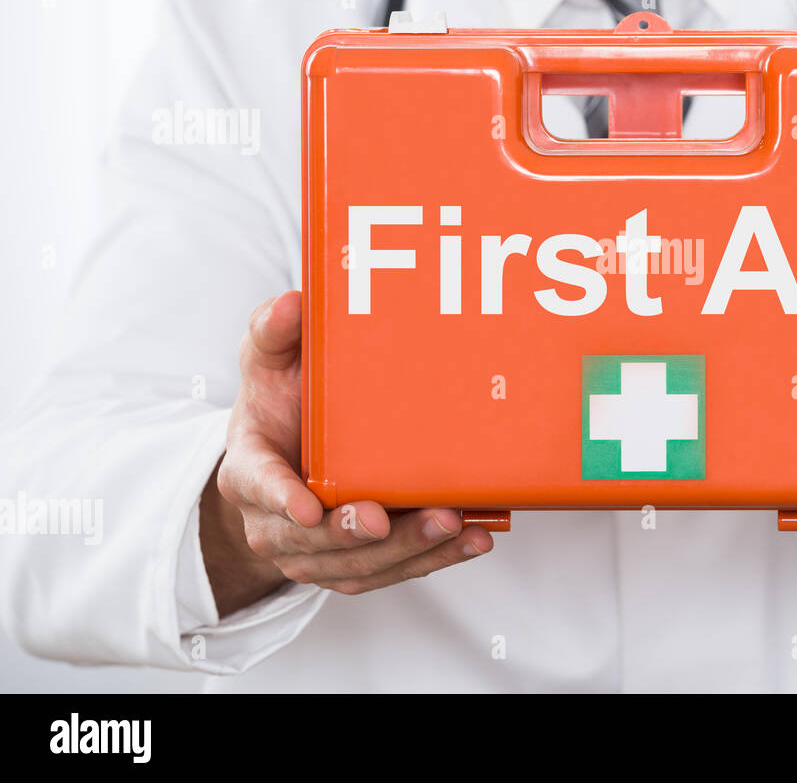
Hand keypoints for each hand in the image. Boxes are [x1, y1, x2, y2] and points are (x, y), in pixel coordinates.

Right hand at [199, 290, 492, 615]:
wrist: (285, 458)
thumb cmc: (280, 405)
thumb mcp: (267, 362)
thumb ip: (272, 332)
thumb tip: (291, 301)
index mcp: (249, 469)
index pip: (258, 486)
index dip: (279, 498)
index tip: (306, 507)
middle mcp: (276, 522)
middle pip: (312, 539)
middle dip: (354, 534)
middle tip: (391, 518)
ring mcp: (313, 551)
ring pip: (356, 566)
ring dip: (405, 551)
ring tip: (452, 526)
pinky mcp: (354, 565)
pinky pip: (390, 572)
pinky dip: (432, 560)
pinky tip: (470, 540)